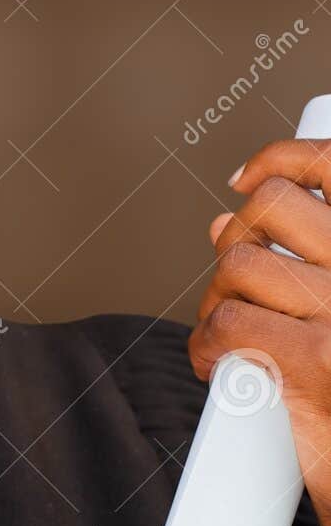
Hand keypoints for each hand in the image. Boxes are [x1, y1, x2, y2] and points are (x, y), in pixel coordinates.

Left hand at [192, 138, 330, 525]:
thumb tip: (223, 220)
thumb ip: (308, 258)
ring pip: (241, 262)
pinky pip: (229, 322)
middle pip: (274, 204)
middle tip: (237, 284)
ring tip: (231, 334)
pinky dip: (207, 343)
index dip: (281, 160)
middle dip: (238, 238)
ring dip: (218, 297)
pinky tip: (219, 364)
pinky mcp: (318, 363)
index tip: (245, 181)